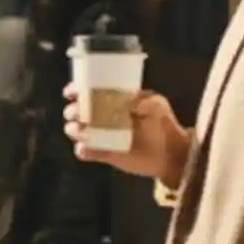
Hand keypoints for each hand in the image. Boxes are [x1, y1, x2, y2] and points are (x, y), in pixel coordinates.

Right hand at [62, 85, 191, 187]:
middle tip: (79, 113)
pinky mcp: (103, 153)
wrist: (171, 153)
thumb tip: (131, 102)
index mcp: (110, 99)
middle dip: (72, 111)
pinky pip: (83, 151)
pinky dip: (82, 150)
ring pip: (75, 130)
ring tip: (84, 131)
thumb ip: (146, 101)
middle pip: (76, 111)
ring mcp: (100, 135)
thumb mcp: (158, 106)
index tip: (72, 92)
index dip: (75, 90)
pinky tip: (88, 148)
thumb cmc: (164, 124)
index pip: (86, 91)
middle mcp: (101, 116)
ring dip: (74, 129)